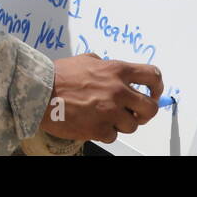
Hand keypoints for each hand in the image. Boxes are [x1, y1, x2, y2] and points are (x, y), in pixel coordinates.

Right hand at [40, 53, 163, 143]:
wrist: (39, 91)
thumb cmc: (58, 75)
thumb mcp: (86, 60)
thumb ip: (105, 66)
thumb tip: (117, 74)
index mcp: (117, 70)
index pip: (153, 76)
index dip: (157, 87)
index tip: (153, 93)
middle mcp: (118, 90)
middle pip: (150, 108)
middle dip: (144, 113)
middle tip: (135, 113)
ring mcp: (110, 111)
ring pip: (132, 126)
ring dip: (122, 124)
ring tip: (106, 117)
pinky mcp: (99, 129)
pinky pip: (113, 136)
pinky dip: (105, 132)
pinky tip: (92, 123)